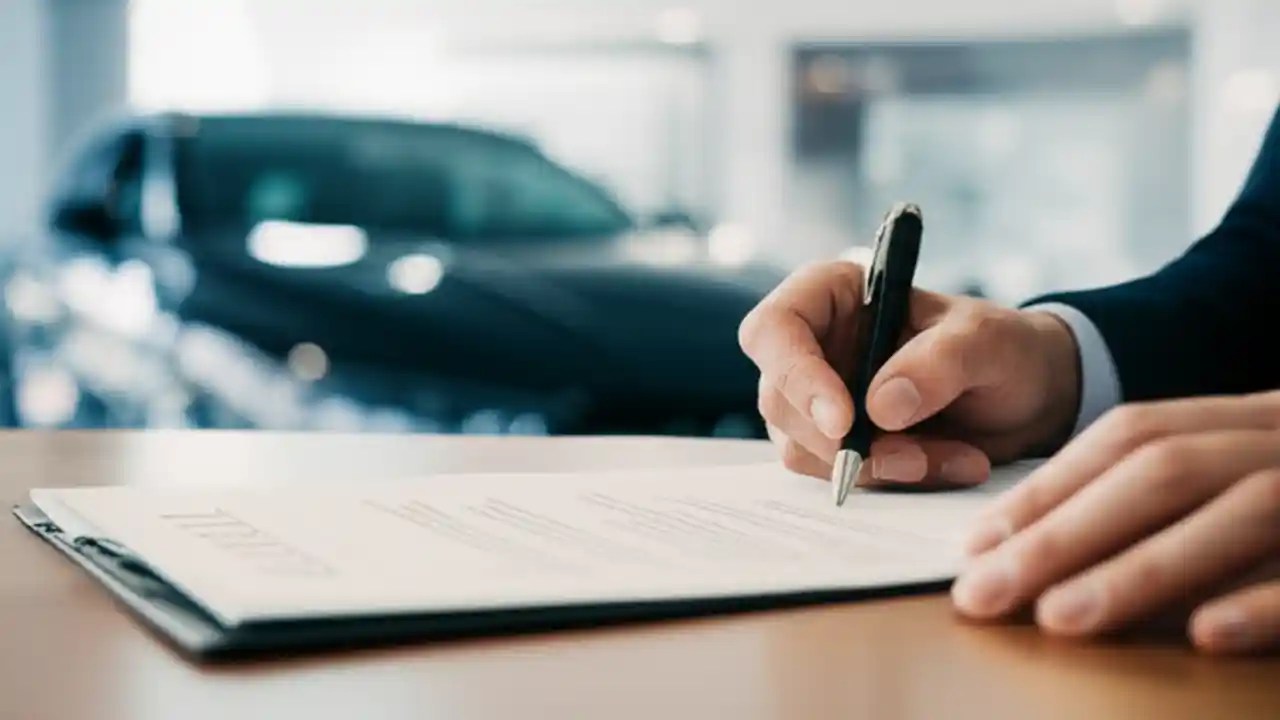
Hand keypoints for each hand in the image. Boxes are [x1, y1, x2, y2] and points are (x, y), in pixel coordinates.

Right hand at [737, 261, 1080, 486]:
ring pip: (802, 447)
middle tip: (914, 459)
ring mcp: (817, 399)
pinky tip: (947, 464)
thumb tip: (880, 407)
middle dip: (842, 440)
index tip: (844, 420)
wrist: (1027, 399)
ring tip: (956, 457)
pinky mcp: (834, 444)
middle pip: (779, 399)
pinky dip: (892, 480)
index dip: (796, 374)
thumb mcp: (989, 342)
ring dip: (876, 465)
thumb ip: (941, 362)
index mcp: (833, 295)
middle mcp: (813, 346)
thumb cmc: (1004, 350)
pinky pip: (836, 475)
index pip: (774, 328)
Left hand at [952, 391, 1279, 653]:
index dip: (1049, 489)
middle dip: (1063, 534)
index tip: (976, 543)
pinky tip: (1204, 634)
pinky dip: (1261, 604)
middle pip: (1163, 471)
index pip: (1131, 437)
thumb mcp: (1237, 479)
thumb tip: (1025, 551)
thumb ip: (1158, 500)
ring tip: (1058, 616)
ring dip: (1140, 568)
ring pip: (1239, 513)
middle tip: (983, 593)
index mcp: (1247, 422)